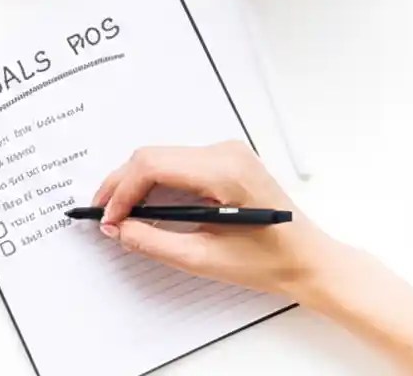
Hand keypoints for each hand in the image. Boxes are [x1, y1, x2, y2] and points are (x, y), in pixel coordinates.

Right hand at [93, 141, 334, 299]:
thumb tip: (119, 229)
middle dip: (122, 184)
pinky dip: (154, 180)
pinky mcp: (225, 159)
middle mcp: (225, 152)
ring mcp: (226, 152)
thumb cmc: (270, 261)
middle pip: (152, 156)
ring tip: (119, 211)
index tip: (109, 218)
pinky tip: (143, 202)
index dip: (122, 192)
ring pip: (161, 156)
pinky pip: (176, 162)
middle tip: (104, 214)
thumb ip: (153, 241)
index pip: (153, 166)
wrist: (308, 260)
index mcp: (225, 171)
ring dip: (135, 181)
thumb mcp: (203, 258)